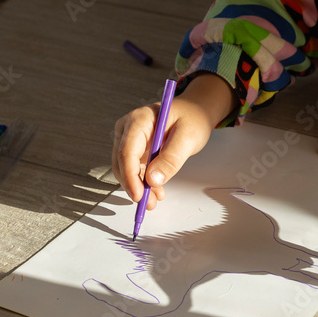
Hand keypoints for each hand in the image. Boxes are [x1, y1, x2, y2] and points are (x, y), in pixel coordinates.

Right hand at [112, 74, 233, 209]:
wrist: (194, 113)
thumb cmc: (192, 119)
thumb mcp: (188, 137)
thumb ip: (171, 158)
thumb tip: (152, 180)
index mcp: (140, 119)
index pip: (127, 150)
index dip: (130, 175)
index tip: (138, 195)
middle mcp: (128, 128)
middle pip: (122, 162)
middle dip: (134, 185)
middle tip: (149, 203)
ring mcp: (129, 138)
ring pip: (126, 169)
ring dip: (138, 187)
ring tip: (155, 200)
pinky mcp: (134, 149)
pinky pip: (134, 169)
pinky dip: (143, 182)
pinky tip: (156, 192)